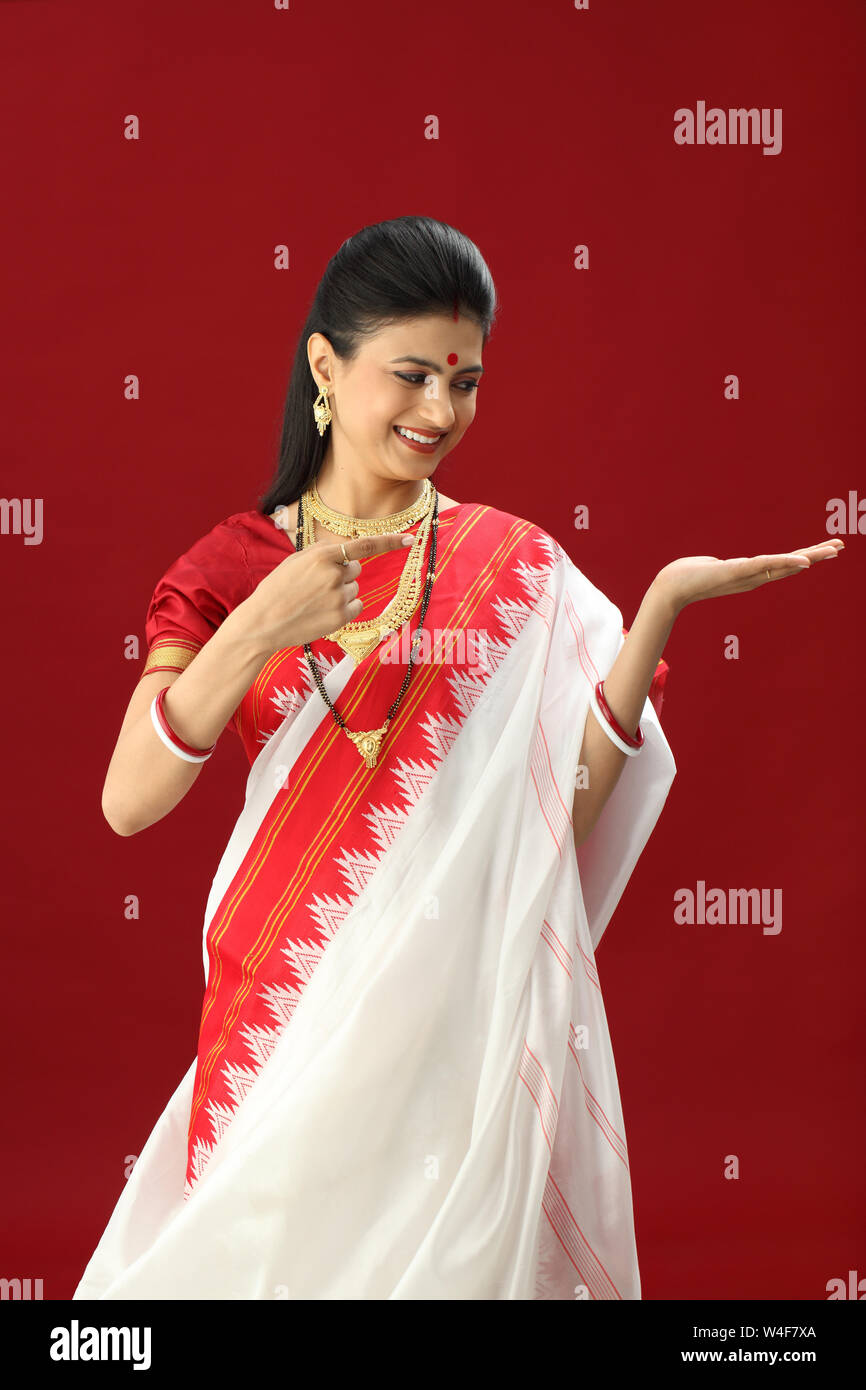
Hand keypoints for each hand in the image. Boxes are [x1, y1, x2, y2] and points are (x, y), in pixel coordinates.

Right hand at [241, 530, 413, 654]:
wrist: (262, 623)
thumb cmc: (276, 589)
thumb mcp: (295, 561)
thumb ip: (322, 553)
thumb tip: (346, 552)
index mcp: (322, 555)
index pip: (364, 546)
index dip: (390, 542)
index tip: (410, 540)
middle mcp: (334, 575)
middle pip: (356, 568)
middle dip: (343, 572)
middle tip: (317, 584)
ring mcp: (339, 597)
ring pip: (355, 587)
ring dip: (341, 591)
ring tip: (315, 600)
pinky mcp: (341, 617)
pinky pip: (356, 605)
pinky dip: (345, 607)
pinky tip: (323, 611)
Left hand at [652, 538, 844, 615]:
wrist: (670, 587)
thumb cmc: (687, 577)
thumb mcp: (711, 569)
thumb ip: (720, 568)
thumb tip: (718, 567)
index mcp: (750, 574)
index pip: (782, 564)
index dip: (804, 557)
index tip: (826, 549)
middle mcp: (753, 577)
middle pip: (790, 565)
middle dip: (816, 556)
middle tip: (840, 547)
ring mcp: (747, 575)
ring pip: (784, 565)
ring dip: (809, 557)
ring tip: (831, 551)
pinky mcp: (737, 571)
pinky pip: (766, 565)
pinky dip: (785, 563)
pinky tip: (803, 562)